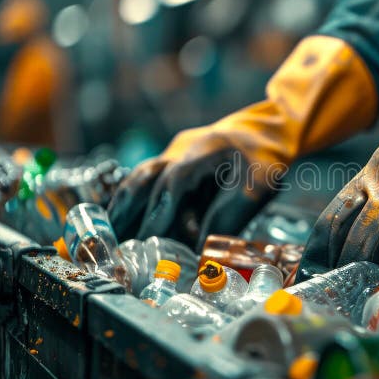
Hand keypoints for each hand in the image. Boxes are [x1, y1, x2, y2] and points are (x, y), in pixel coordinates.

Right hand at [108, 123, 275, 248]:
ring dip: (126, 205)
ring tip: (109, 234)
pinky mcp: (176, 162)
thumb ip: (230, 215)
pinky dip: (136, 201)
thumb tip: (200, 249)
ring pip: (143, 177)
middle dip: (130, 210)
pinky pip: (150, 181)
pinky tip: (122, 221)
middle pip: (148, 176)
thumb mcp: (260, 186)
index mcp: (207, 149)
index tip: (150, 235)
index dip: (162, 208)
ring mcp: (177, 152)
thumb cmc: (268, 157)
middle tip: (114, 240)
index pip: (176, 178)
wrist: (269, 129)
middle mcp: (184, 148)